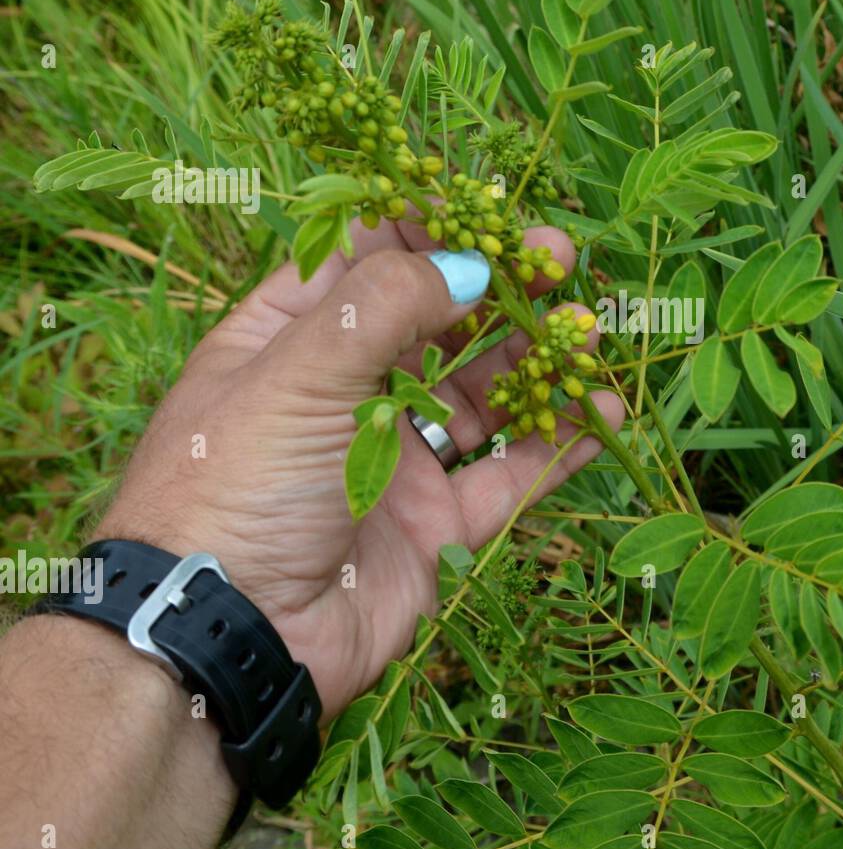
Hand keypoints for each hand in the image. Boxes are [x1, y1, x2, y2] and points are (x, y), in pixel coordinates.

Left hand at [95, 218, 622, 718]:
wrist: (233, 636)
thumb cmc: (238, 485)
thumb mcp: (300, 372)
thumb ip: (386, 306)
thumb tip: (469, 262)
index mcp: (291, 340)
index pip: (364, 261)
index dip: (428, 231)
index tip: (490, 211)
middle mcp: (347, 393)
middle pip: (437, 322)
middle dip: (498, 288)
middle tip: (560, 260)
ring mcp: (394, 460)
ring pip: (481, 396)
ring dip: (536, 362)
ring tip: (589, 334)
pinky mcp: (436, 526)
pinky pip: (508, 475)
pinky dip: (557, 446)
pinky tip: (602, 416)